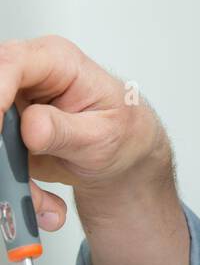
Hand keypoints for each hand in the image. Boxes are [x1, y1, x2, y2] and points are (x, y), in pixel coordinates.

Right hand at [0, 34, 170, 232]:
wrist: (123, 155)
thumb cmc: (122, 132)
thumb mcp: (102, 135)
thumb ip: (66, 131)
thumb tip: (32, 126)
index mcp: (57, 61)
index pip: (12, 64)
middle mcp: (28, 76)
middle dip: (0, 140)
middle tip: (10, 168)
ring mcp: (12, 103)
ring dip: (8, 169)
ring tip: (43, 199)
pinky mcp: (5, 129)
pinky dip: (13, 183)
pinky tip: (45, 203)